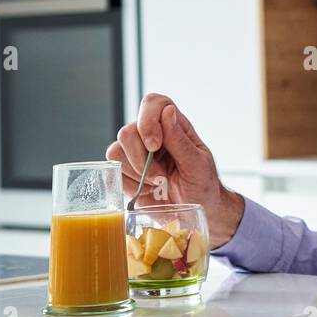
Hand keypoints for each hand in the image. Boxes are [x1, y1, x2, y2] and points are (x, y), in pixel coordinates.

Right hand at [106, 93, 245, 247]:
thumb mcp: (198, 164)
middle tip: (161, 177)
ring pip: (115, 152)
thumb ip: (180, 139)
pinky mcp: (125, 172)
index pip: (154, 103)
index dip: (148, 120)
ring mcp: (136, 153)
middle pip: (128, 131)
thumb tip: (167, 111)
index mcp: (174, 126)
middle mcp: (152, 135)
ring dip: (136, 174)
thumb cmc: (202, 186)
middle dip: (141, 159)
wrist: (194, 213)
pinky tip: (147, 190)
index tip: (155, 145)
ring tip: (157, 184)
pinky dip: (129, 185)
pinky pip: (113, 172)